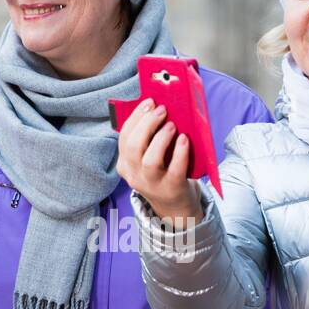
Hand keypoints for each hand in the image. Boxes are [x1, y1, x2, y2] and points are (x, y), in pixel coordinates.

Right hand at [116, 98, 202, 222]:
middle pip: (134, 147)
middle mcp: (135, 175)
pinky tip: (184, 139)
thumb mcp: (147, 159)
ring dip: (161, 138)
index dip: (136, 117)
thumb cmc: (163, 173)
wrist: (175, 206)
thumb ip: (147, 140)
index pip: (124, 137)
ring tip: (172, 126)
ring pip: (150, 160)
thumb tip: (156, 109)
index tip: (149, 102)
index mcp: (125, 164)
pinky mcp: (171, 189)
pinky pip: (174, 170)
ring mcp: (152, 184)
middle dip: (147, 124)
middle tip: (162, 110)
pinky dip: (180, 153)